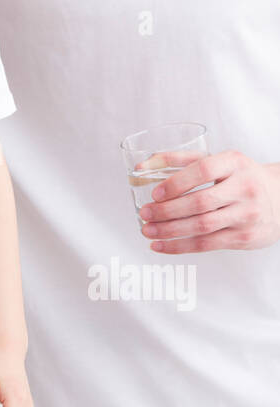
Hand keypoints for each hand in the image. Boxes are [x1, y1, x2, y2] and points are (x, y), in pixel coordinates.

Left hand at [139, 150, 279, 252]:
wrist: (279, 199)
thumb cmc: (239, 177)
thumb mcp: (217, 161)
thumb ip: (179, 160)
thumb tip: (141, 166)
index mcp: (234, 162)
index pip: (202, 169)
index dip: (175, 183)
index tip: (154, 193)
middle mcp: (244, 187)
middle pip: (200, 202)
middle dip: (166, 211)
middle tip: (145, 214)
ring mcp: (247, 214)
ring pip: (202, 226)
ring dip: (170, 231)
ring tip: (148, 230)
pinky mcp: (245, 237)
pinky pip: (207, 244)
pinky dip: (180, 247)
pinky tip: (162, 245)